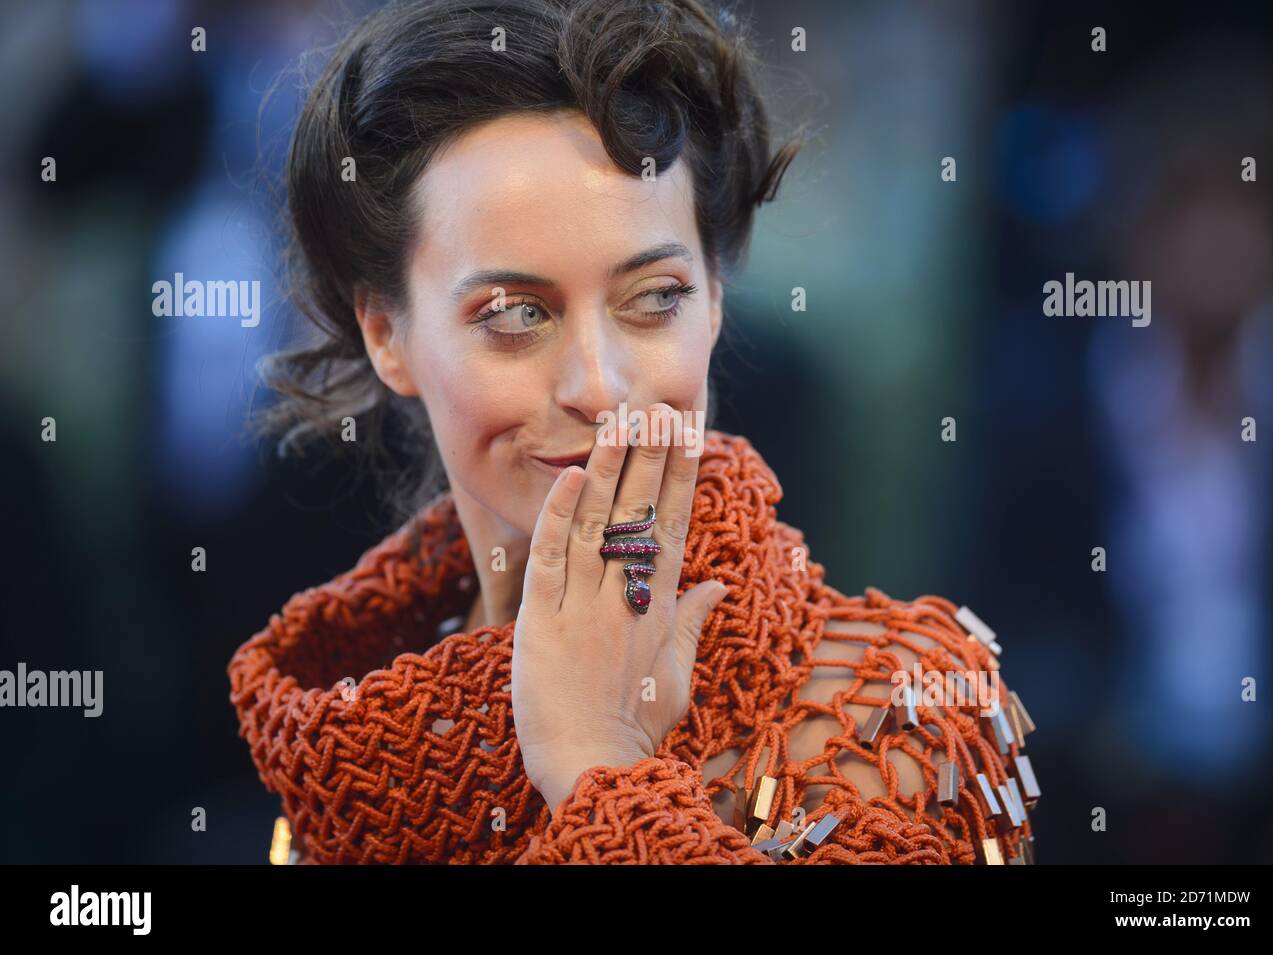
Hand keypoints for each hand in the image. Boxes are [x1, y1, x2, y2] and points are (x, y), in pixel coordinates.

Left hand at [511, 404, 727, 813]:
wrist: (592, 769)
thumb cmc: (635, 730)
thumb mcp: (677, 677)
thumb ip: (694, 625)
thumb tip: (717, 588)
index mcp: (661, 608)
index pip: (675, 527)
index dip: (682, 478)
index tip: (690, 435)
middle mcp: (627, 598)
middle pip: (641, 514)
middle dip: (652, 458)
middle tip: (659, 409)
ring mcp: (585, 606)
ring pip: (599, 524)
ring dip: (611, 470)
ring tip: (621, 423)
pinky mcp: (542, 621)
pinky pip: (551, 558)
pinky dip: (560, 516)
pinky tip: (572, 475)